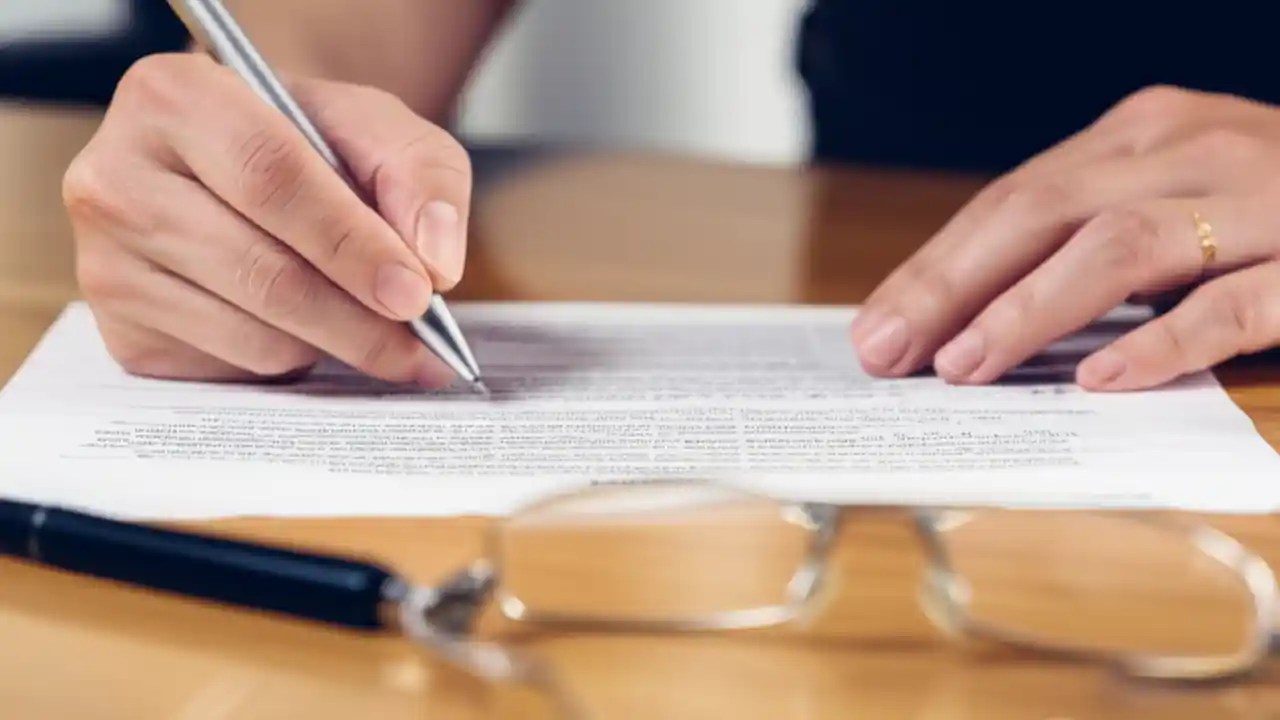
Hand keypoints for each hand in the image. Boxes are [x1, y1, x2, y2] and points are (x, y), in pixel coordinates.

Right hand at [63, 53, 471, 386]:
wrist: (248, 170)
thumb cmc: (310, 142)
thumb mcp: (378, 130)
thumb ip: (423, 178)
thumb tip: (435, 264)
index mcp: (173, 99)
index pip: (270, 179)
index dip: (351, 244)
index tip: (417, 294)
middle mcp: (115, 179)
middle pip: (261, 271)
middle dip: (359, 320)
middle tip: (422, 347)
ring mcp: (107, 265)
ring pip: (252, 335)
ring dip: (334, 346)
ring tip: (375, 329)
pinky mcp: (124, 334)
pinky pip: (234, 369)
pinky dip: (293, 360)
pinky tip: (309, 328)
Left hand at [852, 85, 1279, 390]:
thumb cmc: (1270, 210)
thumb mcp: (1172, 198)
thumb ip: (1088, 236)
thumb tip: (964, 313)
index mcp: (1141, 134)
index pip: (1011, 198)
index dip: (936, 266)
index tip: (876, 327)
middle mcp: (1189, 150)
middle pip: (1041, 212)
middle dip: (951, 286)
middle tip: (890, 352)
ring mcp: (1258, 200)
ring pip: (1120, 247)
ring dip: (1029, 310)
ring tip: (965, 365)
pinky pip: (1231, 303)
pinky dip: (1161, 341)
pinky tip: (1100, 379)